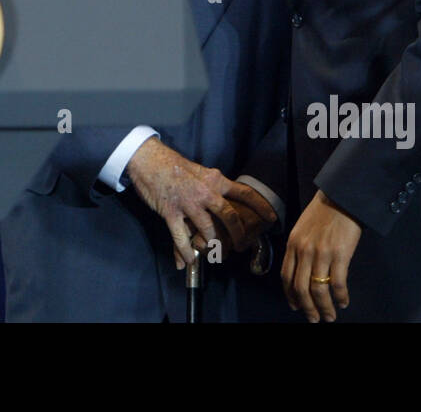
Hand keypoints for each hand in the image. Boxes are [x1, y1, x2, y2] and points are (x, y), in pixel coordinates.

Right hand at [126, 139, 274, 268]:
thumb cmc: (173, 165)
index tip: (272, 218)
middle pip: (230, 217)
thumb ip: (213, 186)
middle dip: (239, 236)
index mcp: (215, 180)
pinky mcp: (171, 212)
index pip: (244, 193)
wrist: (148, 159)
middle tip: (241, 246)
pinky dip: (186, 252)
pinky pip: (182, 238)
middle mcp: (205, 192)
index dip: (260, 206)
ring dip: (214, 246)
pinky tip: (189, 260)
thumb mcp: (199, 171)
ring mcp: (188, 203)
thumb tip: (224, 199)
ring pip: (209, 231)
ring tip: (214, 254)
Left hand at [280, 189, 361, 322]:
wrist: (342, 196)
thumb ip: (300, 248)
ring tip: (330, 316)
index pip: (286, 276)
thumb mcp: (303, 228)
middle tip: (315, 319)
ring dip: (324, 307)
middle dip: (307, 308)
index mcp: (293, 244)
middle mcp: (304, 250)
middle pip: (300, 288)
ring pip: (318, 290)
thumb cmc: (324, 212)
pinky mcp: (340, 254)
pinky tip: (343, 302)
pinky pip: (337, 283)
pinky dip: (340, 297)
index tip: (296, 307)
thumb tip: (303, 271)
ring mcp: (321, 253)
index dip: (290, 295)